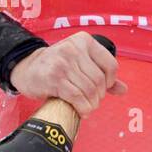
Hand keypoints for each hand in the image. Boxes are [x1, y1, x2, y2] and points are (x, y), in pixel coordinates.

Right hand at [8, 31, 127, 117]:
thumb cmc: (57, 66)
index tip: (103, 89)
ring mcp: (63, 63)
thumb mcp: (80, 63)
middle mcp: (74, 48)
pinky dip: (83, 108)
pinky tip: (81, 111)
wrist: (27, 68)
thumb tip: (124, 89)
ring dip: (91, 104)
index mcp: (84, 41)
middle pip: (99, 81)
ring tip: (87, 107)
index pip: (110, 65)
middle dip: (99, 96)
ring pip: (89, 90)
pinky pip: (76, 97)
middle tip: (92, 101)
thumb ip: (101, 74)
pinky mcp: (54, 78)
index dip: (110, 82)